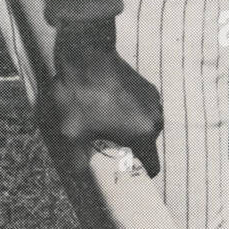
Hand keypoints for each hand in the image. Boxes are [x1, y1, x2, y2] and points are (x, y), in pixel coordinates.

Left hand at [43, 20, 163, 176]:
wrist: (86, 53)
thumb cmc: (79, 94)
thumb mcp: (72, 132)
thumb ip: (79, 160)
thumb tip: (82, 175)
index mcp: (144, 133)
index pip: (151, 167)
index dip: (138, 174)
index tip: (123, 172)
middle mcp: (156, 118)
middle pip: (146, 147)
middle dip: (129, 150)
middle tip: (107, 145)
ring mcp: (155, 101)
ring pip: (144, 128)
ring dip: (130, 130)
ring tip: (106, 124)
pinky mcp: (149, 88)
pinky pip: (143, 112)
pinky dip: (131, 114)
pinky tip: (110, 107)